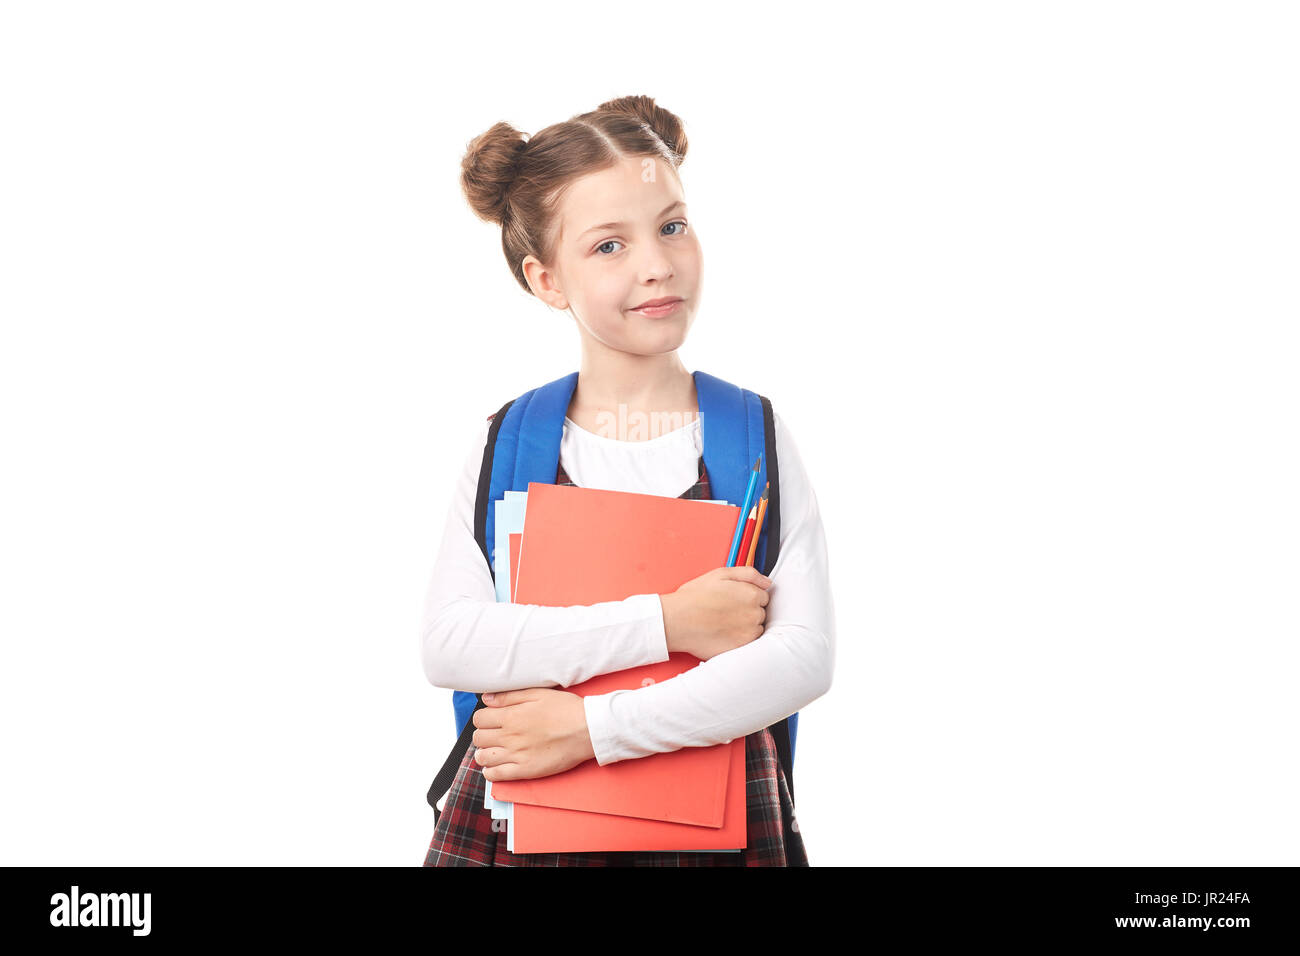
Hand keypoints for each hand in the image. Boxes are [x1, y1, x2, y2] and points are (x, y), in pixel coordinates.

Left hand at [471, 687, 595, 781]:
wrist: (588, 729)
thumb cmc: (566, 709)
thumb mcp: (538, 693)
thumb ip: (509, 696)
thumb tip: (487, 698)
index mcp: (512, 716)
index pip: (479, 719)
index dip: (484, 718)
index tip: (492, 719)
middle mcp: (510, 736)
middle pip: (479, 738)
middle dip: (484, 734)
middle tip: (495, 734)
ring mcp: (516, 755)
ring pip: (483, 758)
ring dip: (485, 753)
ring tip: (495, 750)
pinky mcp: (525, 770)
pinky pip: (496, 776)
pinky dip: (490, 772)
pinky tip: (497, 766)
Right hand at [660, 565, 772, 660]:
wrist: (677, 621)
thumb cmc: (694, 597)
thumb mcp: (720, 574)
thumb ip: (749, 574)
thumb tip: (767, 582)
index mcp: (752, 594)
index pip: (763, 596)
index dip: (747, 597)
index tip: (734, 600)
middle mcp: (754, 614)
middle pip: (760, 613)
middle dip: (747, 611)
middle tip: (726, 611)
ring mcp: (749, 632)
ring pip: (755, 629)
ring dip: (745, 626)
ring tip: (724, 623)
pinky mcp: (741, 648)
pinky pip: (748, 644)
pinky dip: (739, 639)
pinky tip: (724, 633)